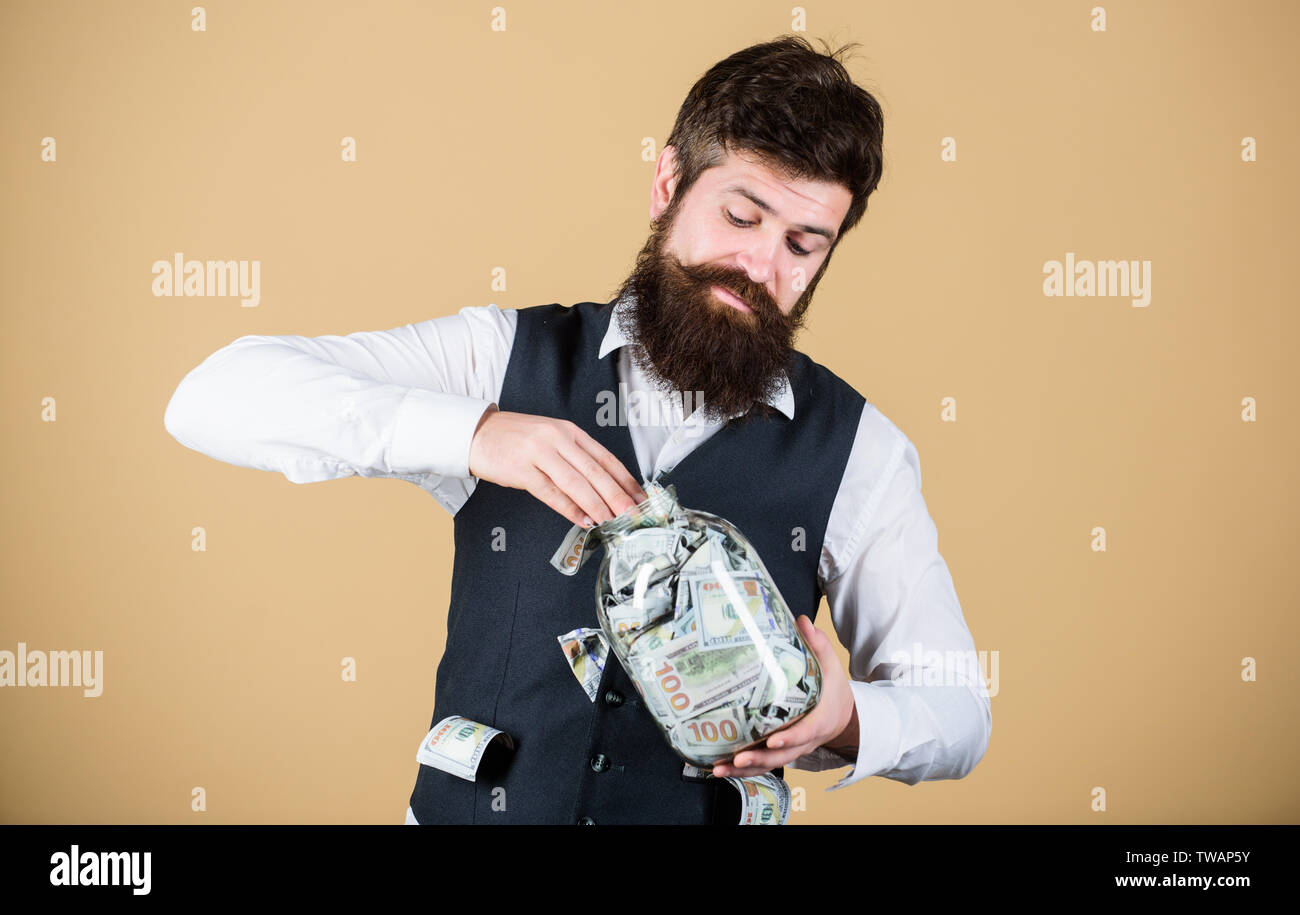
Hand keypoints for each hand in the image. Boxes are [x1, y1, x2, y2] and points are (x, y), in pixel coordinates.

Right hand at [467, 406, 648, 527]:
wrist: (477, 433)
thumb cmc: (517, 439)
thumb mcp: (551, 439)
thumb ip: (575, 458)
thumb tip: (604, 488)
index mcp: (570, 432)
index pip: (606, 458)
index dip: (626, 480)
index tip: (641, 498)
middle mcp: (558, 439)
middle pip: (595, 471)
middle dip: (617, 495)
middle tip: (633, 514)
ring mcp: (539, 453)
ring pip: (576, 483)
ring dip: (596, 504)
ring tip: (612, 521)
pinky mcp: (521, 469)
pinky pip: (551, 493)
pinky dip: (569, 508)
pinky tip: (583, 520)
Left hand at [711, 614, 857, 778]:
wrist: (843, 716)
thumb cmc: (834, 691)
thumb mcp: (832, 667)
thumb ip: (818, 645)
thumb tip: (802, 621)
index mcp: (818, 721)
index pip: (804, 734)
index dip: (788, 739)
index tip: (771, 741)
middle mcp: (803, 741)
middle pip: (781, 757)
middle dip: (757, 760)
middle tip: (737, 758)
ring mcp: (791, 750)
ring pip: (768, 766)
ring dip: (743, 770)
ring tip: (719, 769)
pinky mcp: (780, 753)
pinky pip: (761, 765)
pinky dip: (742, 770)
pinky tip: (720, 768)